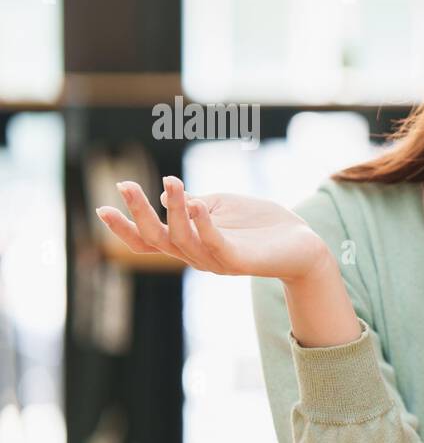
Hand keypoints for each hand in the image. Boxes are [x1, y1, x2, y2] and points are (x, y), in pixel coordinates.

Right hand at [96, 176, 329, 282]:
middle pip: (157, 240)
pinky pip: (214, 244)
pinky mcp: (239, 260)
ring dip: (173, 210)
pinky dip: (202, 223)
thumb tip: (164, 195)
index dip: (125, 227)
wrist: (302, 243)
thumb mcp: (220, 206)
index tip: (101, 206)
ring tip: (170, 182)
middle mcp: (197, 256)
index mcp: (190, 242)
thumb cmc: (260, 224)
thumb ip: (193, 203)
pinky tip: (195, 203)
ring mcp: (217, 260)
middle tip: (125, 185)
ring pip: (182, 240)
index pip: (149, 240)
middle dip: (138, 214)